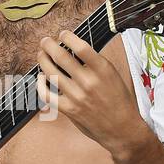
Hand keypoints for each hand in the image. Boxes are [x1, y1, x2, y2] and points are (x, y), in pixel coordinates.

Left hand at [35, 29, 143, 157]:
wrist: (122, 129)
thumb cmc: (120, 101)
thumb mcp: (114, 75)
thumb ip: (96, 63)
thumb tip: (75, 49)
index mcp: (103, 69)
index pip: (80, 47)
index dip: (67, 37)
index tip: (62, 34)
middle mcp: (89, 81)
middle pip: (61, 57)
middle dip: (48, 45)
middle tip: (45, 41)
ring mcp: (77, 96)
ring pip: (51, 73)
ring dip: (43, 60)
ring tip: (41, 55)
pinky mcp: (70, 109)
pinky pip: (47, 94)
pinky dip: (40, 84)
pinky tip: (41, 77)